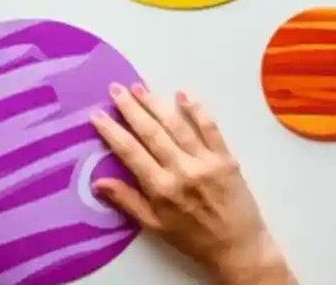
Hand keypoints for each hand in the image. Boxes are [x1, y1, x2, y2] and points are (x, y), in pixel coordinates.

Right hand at [91, 84, 295, 284]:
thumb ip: (127, 201)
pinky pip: (210, 128)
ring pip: (176, 126)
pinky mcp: (226, 158)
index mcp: (161, 189)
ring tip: (139, 88)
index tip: (98, 115)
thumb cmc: (193, 238)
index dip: (112, 131)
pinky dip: (196, 110)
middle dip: (131, 109)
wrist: (238, 248)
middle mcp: (182, 171)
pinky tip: (182, 95)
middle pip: (151, 132)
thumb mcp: (155, 226)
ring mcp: (205, 162)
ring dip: (156, 104)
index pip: (131, 152)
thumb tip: (97, 182)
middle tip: (116, 89)